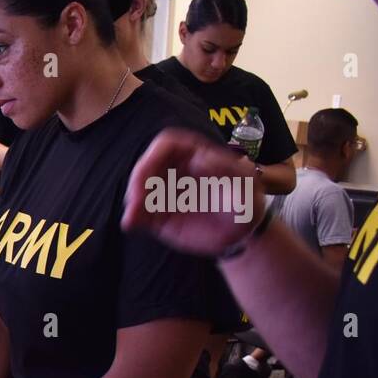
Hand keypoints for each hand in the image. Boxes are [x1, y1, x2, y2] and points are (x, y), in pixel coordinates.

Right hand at [122, 128, 265, 255]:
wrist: (243, 233)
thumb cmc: (247, 202)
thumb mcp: (245, 183)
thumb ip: (225, 169)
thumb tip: (197, 158)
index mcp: (195, 154)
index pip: (167, 144)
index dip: (153, 155)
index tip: (148, 172)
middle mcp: (175, 171)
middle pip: (147, 166)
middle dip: (138, 181)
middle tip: (137, 199)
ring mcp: (166, 193)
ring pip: (141, 190)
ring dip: (133, 200)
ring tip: (133, 216)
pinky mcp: (160, 215)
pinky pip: (141, 213)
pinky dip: (133, 217)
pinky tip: (130, 224)